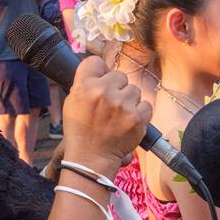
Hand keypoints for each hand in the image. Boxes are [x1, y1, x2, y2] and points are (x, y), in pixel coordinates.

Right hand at [61, 56, 151, 175]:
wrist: (91, 158)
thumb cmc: (80, 131)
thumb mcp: (72, 102)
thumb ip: (86, 84)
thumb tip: (102, 71)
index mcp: (84, 86)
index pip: (96, 62)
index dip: (101, 71)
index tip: (102, 81)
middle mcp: (103, 92)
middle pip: (119, 75)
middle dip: (118, 88)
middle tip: (112, 104)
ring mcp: (122, 105)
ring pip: (134, 90)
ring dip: (130, 101)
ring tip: (120, 115)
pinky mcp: (136, 118)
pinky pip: (146, 105)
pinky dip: (141, 114)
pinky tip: (129, 122)